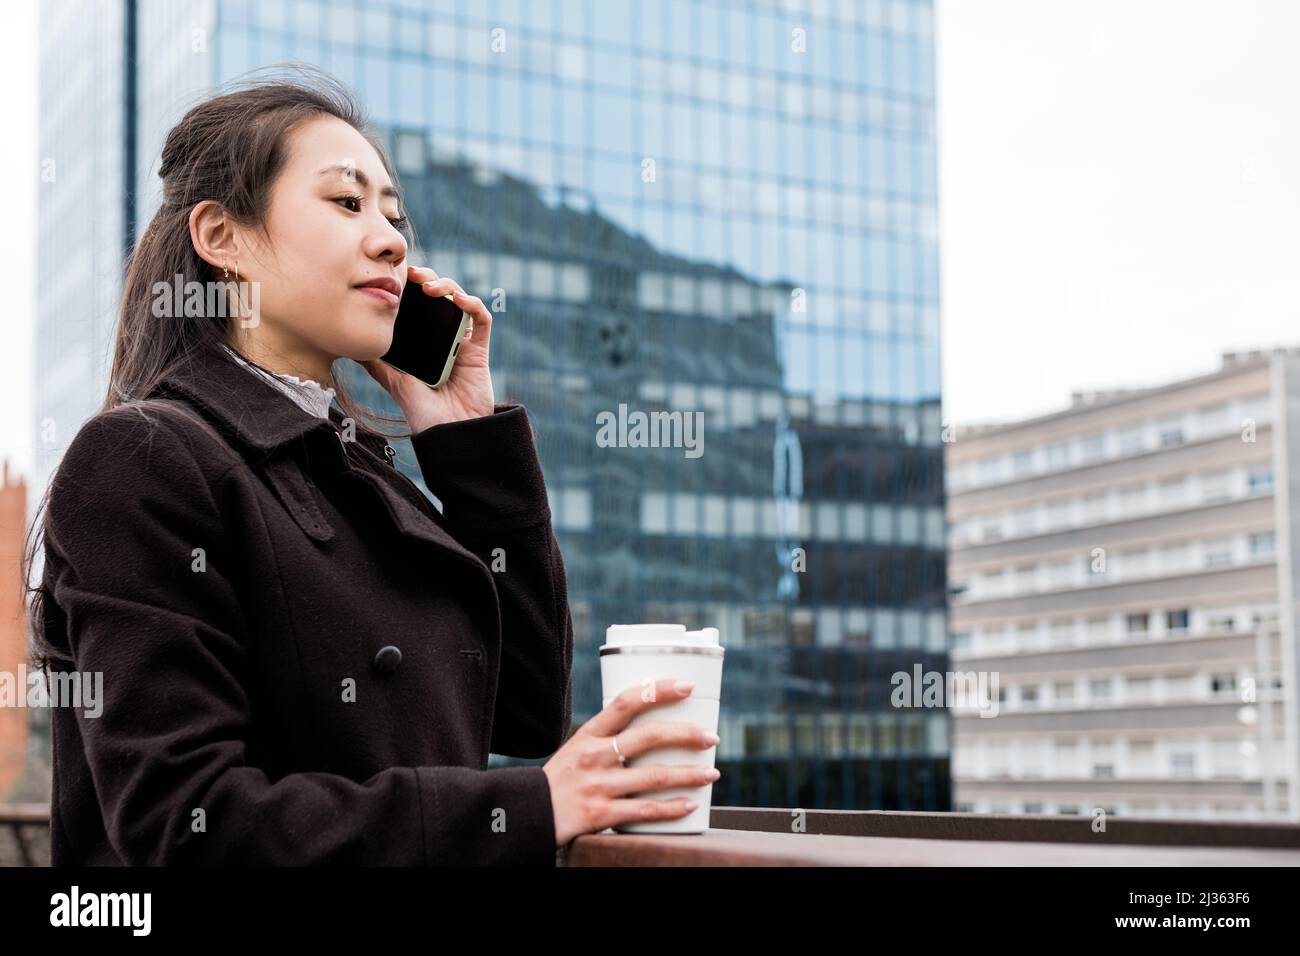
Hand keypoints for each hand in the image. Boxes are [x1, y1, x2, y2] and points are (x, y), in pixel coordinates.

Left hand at [359, 264, 494, 431]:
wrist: (450, 434)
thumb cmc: (425, 415)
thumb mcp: (395, 384)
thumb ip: (378, 365)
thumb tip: (352, 347)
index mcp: (425, 344)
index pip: (419, 307)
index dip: (411, 289)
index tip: (395, 277)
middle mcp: (445, 339)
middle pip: (440, 298)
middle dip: (428, 279)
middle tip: (411, 273)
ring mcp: (463, 342)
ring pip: (461, 300)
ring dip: (447, 286)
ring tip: (429, 286)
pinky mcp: (480, 350)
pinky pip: (481, 319)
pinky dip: (472, 303)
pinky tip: (458, 299)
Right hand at [542, 678, 721, 846]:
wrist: (528, 815)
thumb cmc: (561, 780)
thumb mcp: (577, 748)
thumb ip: (608, 739)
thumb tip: (656, 730)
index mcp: (589, 733)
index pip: (626, 701)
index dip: (659, 690)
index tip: (687, 686)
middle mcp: (593, 755)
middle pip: (648, 737)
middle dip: (686, 734)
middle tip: (710, 737)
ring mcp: (597, 785)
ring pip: (654, 776)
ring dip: (690, 774)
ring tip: (712, 773)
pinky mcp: (600, 814)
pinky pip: (645, 810)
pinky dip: (672, 807)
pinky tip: (691, 804)